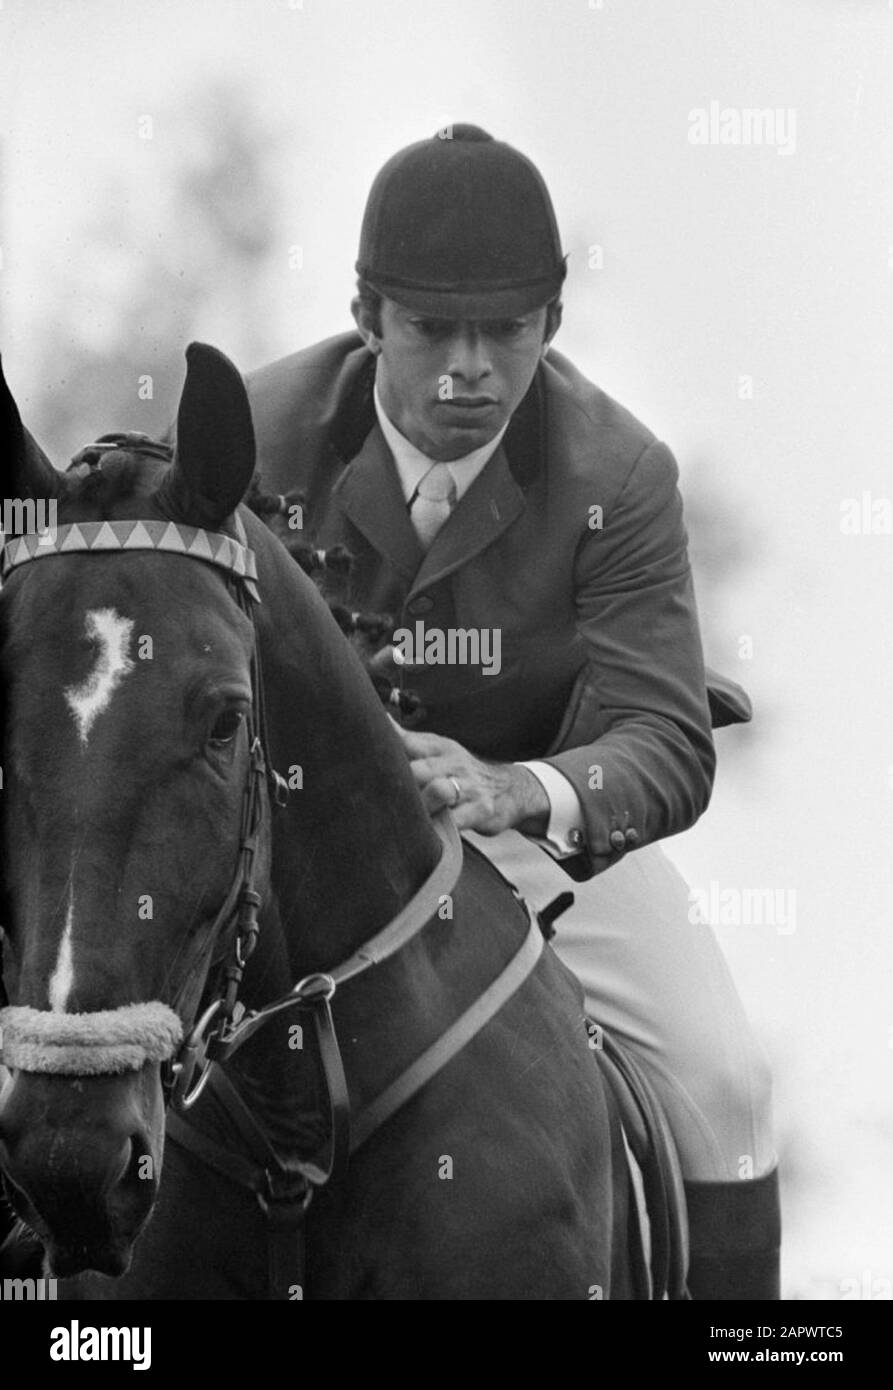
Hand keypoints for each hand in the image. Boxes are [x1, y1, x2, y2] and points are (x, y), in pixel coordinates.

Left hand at [391, 724, 550, 835]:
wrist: (511, 789)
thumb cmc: (462, 773)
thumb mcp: (440, 752)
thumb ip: (409, 742)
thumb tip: (380, 719)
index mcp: (439, 748)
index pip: (408, 743)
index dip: (386, 753)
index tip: (366, 764)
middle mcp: (454, 764)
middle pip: (419, 770)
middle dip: (401, 787)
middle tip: (384, 804)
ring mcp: (470, 787)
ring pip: (439, 791)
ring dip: (421, 808)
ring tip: (410, 820)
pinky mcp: (482, 810)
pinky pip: (456, 821)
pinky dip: (440, 830)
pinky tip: (429, 835)